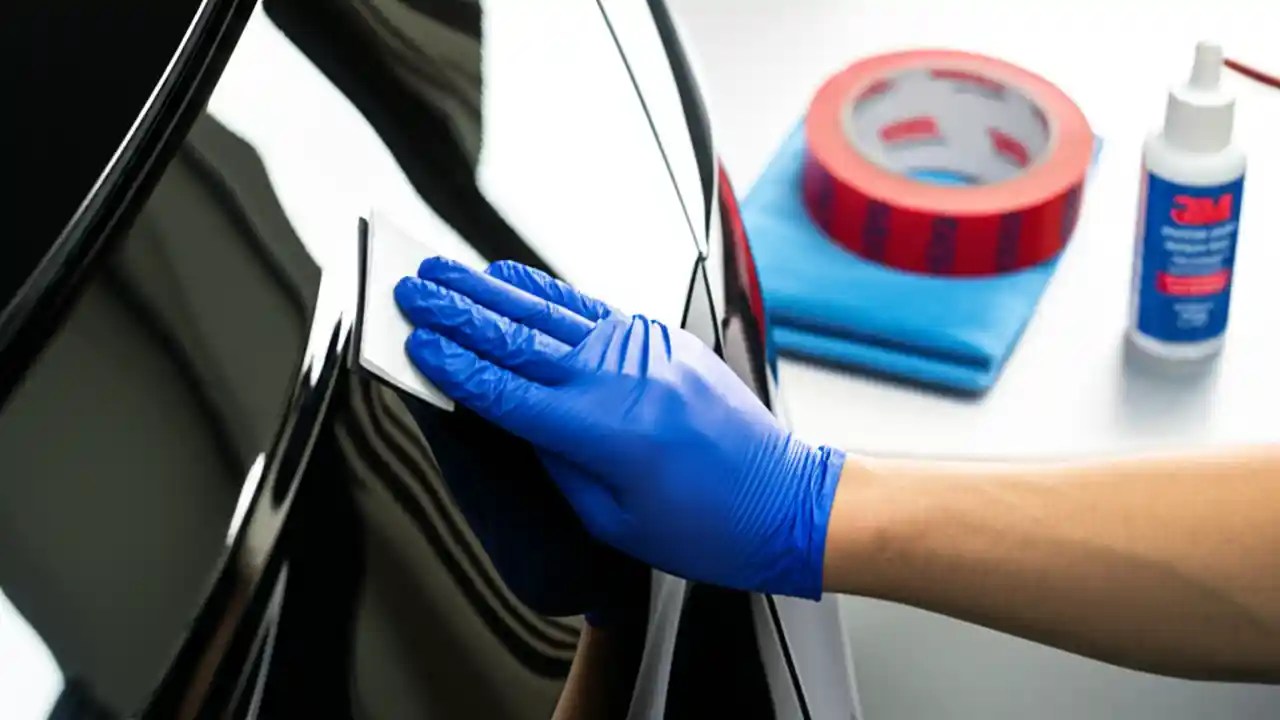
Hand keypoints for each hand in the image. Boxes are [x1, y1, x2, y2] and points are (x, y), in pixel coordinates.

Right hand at [395, 258, 843, 598]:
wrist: (784, 499)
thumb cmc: (707, 525)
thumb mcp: (612, 518)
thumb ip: (557, 461)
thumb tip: (514, 420)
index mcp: (602, 430)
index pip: (504, 389)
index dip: (452, 365)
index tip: (413, 342)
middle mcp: (619, 377)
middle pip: (516, 338)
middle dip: (456, 313)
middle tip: (410, 290)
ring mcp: (642, 349)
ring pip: (547, 312)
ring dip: (488, 290)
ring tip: (443, 272)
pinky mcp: (659, 338)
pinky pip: (588, 307)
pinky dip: (544, 291)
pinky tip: (510, 276)